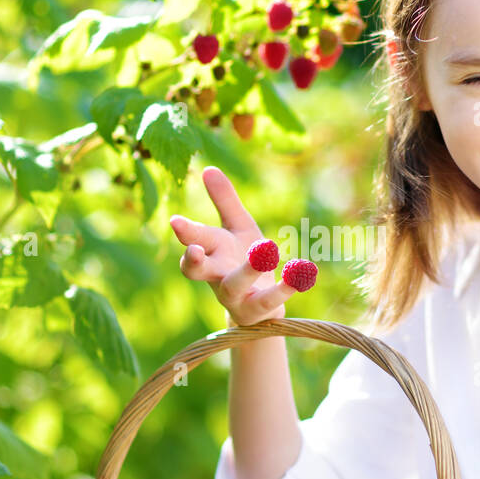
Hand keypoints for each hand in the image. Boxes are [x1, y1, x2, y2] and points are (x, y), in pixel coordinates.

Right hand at [170, 166, 297, 325]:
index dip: (185, 232)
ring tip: (268, 248)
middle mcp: (216, 276)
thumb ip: (225, 202)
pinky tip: (304, 270)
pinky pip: (270, 300)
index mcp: (210, 252)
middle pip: (198, 270)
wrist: (257, 308)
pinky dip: (286, 286)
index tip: (175, 221)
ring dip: (249, 269)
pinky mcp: (258, 310)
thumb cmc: (241, 259)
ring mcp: (235, 296)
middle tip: (193, 250)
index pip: (193, 241)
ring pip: (235, 285)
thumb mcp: (237, 228)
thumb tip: (208, 168)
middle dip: (193, 260)